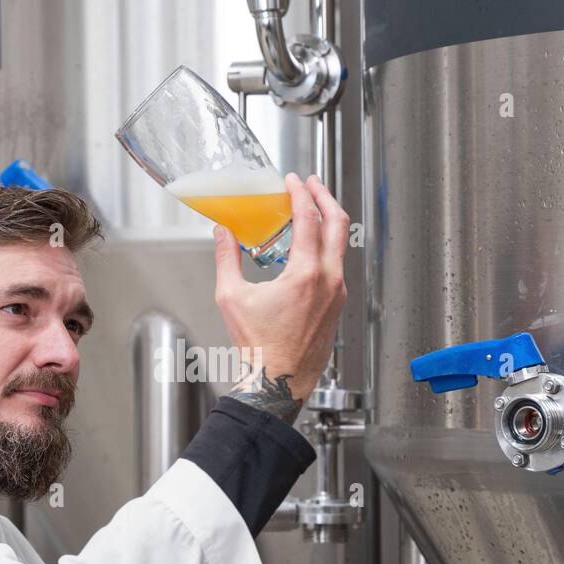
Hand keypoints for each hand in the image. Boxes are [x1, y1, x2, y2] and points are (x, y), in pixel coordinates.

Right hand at [212, 172, 348, 423]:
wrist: (278, 382)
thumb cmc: (258, 347)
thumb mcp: (232, 297)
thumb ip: (227, 258)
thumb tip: (222, 233)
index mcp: (307, 274)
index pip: (309, 218)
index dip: (300, 193)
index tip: (292, 180)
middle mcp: (330, 281)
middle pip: (338, 224)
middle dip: (325, 197)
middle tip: (311, 184)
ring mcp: (338, 295)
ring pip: (341, 246)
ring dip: (327, 223)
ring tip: (310, 213)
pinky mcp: (337, 307)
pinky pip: (337, 267)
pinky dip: (326, 248)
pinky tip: (309, 250)